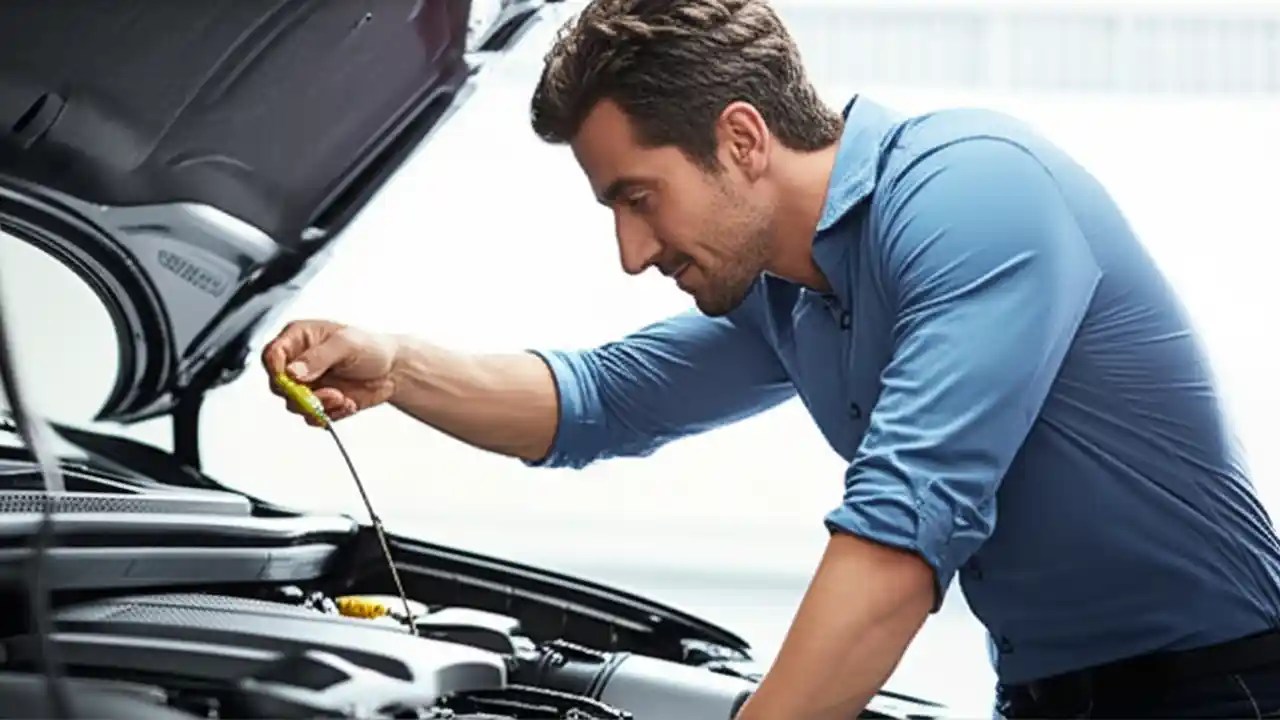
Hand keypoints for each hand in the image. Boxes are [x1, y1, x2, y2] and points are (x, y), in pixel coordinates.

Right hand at [260, 319, 400, 424]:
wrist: (392, 370)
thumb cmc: (371, 347)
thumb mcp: (346, 343)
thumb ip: (318, 357)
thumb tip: (293, 371)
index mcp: (299, 339)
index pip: (272, 354)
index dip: (276, 369)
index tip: (293, 379)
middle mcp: (298, 363)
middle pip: (278, 385)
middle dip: (301, 394)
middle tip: (327, 393)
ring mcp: (307, 385)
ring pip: (294, 404)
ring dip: (319, 406)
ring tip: (342, 397)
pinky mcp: (318, 403)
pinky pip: (312, 417)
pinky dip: (330, 415)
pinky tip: (347, 404)